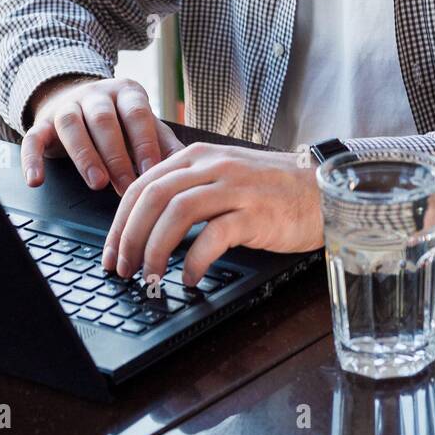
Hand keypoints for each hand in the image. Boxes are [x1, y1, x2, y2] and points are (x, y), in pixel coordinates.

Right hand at [21, 76, 184, 195]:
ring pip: (71, 125)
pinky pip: (33, 138)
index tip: (152, 173)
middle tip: (126, 187)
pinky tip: (36, 181)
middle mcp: (95, 94)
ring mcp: (66, 106)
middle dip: (116, 156)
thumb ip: (163, 144)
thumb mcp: (144, 125)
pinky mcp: (41, 123)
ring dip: (84, 155)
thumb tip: (187, 169)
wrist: (76, 96)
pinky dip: (32, 159)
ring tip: (97, 184)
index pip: (136, 115)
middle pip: (104, 120)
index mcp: (127, 92)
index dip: (144, 144)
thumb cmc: (120, 121)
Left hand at [100, 144, 323, 284]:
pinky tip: (189, 277)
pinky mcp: (255, 213)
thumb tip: (146, 222)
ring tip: (150, 276)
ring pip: (176, 213)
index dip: (119, 222)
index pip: (142, 184)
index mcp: (198, 157)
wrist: (323, 191)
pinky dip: (194, 261)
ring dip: (154, 249)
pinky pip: (214, 236)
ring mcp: (235, 188)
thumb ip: (188, 189)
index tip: (111, 251)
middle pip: (152, 197)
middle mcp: (212, 167)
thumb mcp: (224, 177)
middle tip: (122, 269)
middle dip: (128, 237)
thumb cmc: (273, 190)